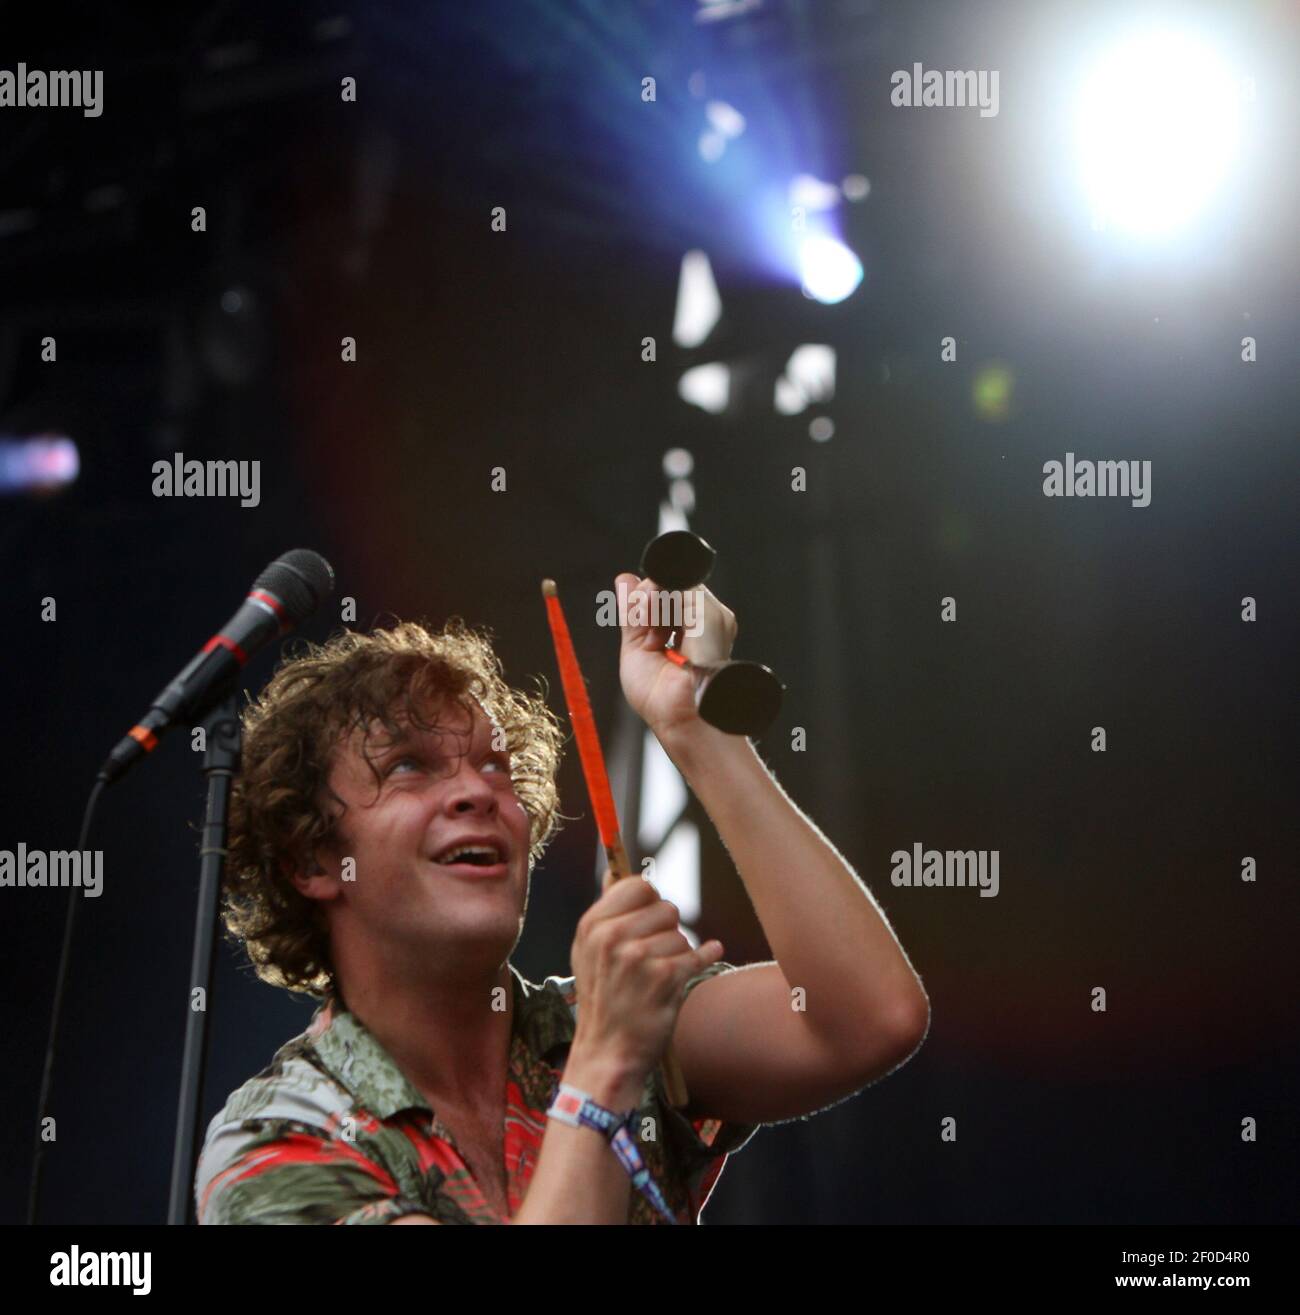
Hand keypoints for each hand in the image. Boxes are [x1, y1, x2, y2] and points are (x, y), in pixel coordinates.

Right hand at [568, 869, 723, 1096]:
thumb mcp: (588, 952)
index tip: (649, 919)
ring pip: (682, 935)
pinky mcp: (665, 978)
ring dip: (678, 954)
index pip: (639, 885)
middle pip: (666, 907)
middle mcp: (612, 938)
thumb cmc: (603, 999)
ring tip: (658, 977)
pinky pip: (700, 953)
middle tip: (653, 956)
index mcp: (592, 926)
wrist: (608, 1051)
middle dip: (666, 930)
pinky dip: (706, 956)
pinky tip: (707, 956)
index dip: (650, 901)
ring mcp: (638, 958)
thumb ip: (606, 912)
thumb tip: (618, 874)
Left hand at [613, 572, 737, 739]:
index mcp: (690, 628)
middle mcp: (706, 622)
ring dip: (653, 601)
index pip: (670, 590)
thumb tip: (624, 580)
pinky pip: (686, 595)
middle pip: (676, 583)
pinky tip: (655, 630)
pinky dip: (663, 606)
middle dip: (649, 595)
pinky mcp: (715, 621)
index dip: (649, 594)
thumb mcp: (636, 648)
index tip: (635, 613)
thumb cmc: (661, 698)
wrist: (677, 719)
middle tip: (639, 621)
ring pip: (681, 584)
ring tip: (648, 632)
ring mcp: (714, 619)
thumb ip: (633, 614)